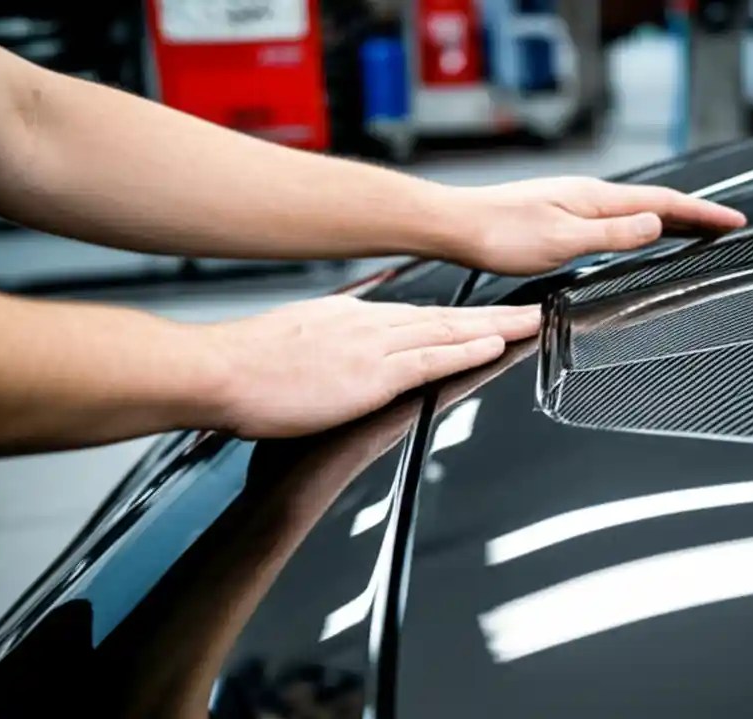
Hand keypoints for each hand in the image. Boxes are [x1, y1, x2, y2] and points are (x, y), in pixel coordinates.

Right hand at [201, 296, 538, 437]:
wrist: (219, 372)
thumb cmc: (244, 367)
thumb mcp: (294, 343)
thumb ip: (326, 347)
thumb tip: (336, 355)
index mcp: (350, 318)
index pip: (418, 315)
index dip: (458, 316)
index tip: (486, 315)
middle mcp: (369, 324)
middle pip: (445, 317)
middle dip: (493, 315)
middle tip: (533, 310)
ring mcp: (373, 347)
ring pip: (449, 332)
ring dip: (496, 328)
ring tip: (532, 323)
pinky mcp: (372, 374)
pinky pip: (432, 358)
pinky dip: (467, 349)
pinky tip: (494, 345)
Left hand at [454, 177, 746, 274]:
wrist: (457, 226)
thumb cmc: (500, 233)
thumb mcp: (563, 240)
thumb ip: (612, 235)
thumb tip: (656, 226)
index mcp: (596, 199)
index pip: (663, 204)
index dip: (702, 214)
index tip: (733, 222)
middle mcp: (589, 196)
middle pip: (656, 204)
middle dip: (695, 215)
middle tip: (726, 226)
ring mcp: (575, 204)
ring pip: (637, 211)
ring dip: (671, 220)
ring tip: (696, 230)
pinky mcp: (561, 215)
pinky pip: (616, 219)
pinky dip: (641, 226)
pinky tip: (638, 235)